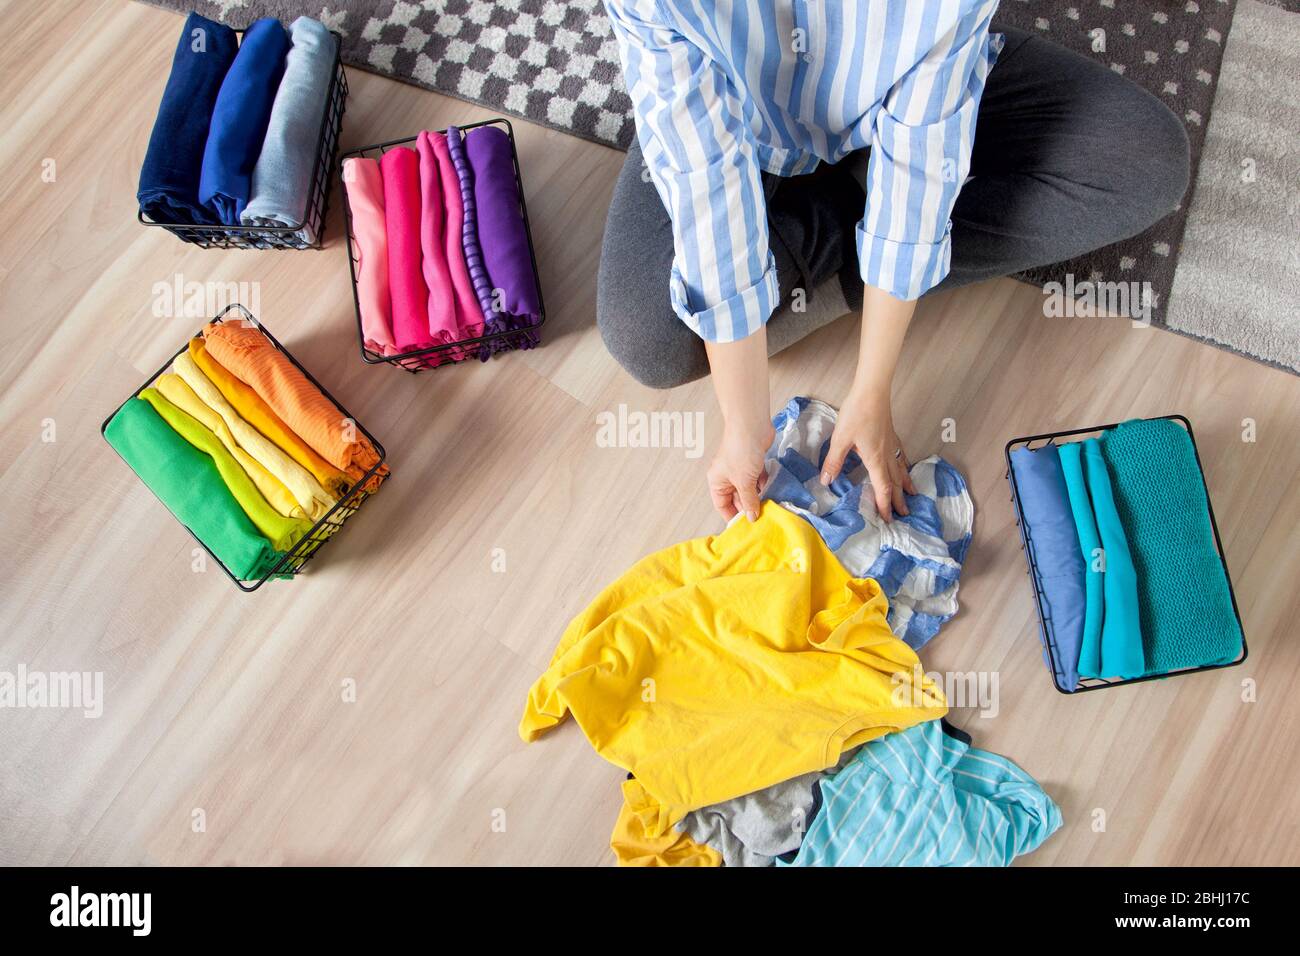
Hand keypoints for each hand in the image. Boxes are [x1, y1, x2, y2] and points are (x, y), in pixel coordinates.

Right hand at [707, 418, 773, 521]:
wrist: (752, 426)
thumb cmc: (741, 453)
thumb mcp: (744, 481)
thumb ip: (749, 501)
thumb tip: (752, 518)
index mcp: (717, 482)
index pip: (722, 506)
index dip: (733, 517)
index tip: (746, 528)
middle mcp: (727, 477)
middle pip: (738, 499)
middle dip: (749, 507)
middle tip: (763, 520)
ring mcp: (741, 470)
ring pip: (750, 490)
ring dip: (759, 497)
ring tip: (771, 510)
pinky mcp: (754, 463)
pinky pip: (759, 480)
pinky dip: (765, 486)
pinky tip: (774, 494)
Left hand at [820, 388, 916, 521]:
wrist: (872, 391)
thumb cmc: (856, 413)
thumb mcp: (840, 439)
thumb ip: (834, 461)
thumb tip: (826, 480)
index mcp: (875, 459)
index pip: (882, 488)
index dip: (885, 505)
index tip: (887, 519)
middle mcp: (887, 455)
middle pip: (895, 482)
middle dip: (899, 500)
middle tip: (904, 515)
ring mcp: (892, 444)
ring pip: (901, 470)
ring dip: (905, 484)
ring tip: (912, 495)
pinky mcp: (892, 435)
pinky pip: (901, 457)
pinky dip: (905, 467)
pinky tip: (905, 467)